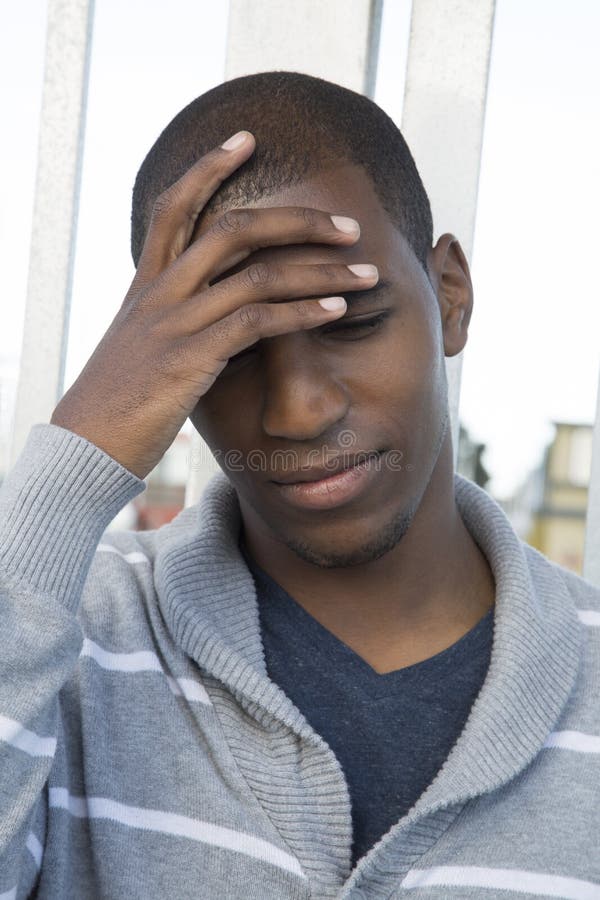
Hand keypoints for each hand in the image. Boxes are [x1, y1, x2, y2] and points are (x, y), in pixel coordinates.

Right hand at [50, 131, 377, 478]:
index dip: (209, 168)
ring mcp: (175, 322)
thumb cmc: (121, 401)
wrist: (86, 444)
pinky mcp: (191, 358)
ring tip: (366, 273)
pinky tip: (337, 311)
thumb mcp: (142, 346)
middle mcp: (161, 293)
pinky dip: (303, 313)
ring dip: (321, 271)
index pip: (174, 207)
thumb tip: (221, 314)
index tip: (246, 139)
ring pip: (258, 274)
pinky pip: (257, 322)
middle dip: (298, 220)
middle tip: (348, 226)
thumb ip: (177, 319)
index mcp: (147, 284)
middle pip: (233, 229)